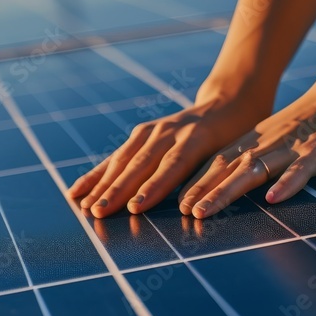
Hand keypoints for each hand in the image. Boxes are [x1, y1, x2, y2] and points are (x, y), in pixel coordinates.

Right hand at [67, 91, 270, 217]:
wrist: (228, 102)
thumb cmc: (237, 137)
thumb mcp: (235, 154)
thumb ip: (215, 176)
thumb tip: (195, 208)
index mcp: (197, 138)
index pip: (172, 165)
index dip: (153, 187)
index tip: (135, 207)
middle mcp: (170, 132)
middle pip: (141, 163)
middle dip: (118, 190)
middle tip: (99, 212)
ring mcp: (153, 130)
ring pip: (124, 159)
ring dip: (103, 184)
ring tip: (85, 206)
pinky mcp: (141, 133)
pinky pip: (116, 156)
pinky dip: (97, 174)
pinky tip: (77, 192)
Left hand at [178, 86, 315, 218]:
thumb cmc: (312, 123)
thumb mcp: (277, 138)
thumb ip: (256, 158)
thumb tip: (233, 181)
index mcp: (254, 141)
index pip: (218, 163)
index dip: (196, 182)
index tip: (177, 203)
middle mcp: (265, 144)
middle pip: (227, 168)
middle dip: (201, 190)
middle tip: (180, 211)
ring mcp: (290, 147)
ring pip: (253, 171)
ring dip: (226, 191)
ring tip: (205, 210)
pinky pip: (300, 169)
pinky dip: (287, 184)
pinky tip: (274, 199)